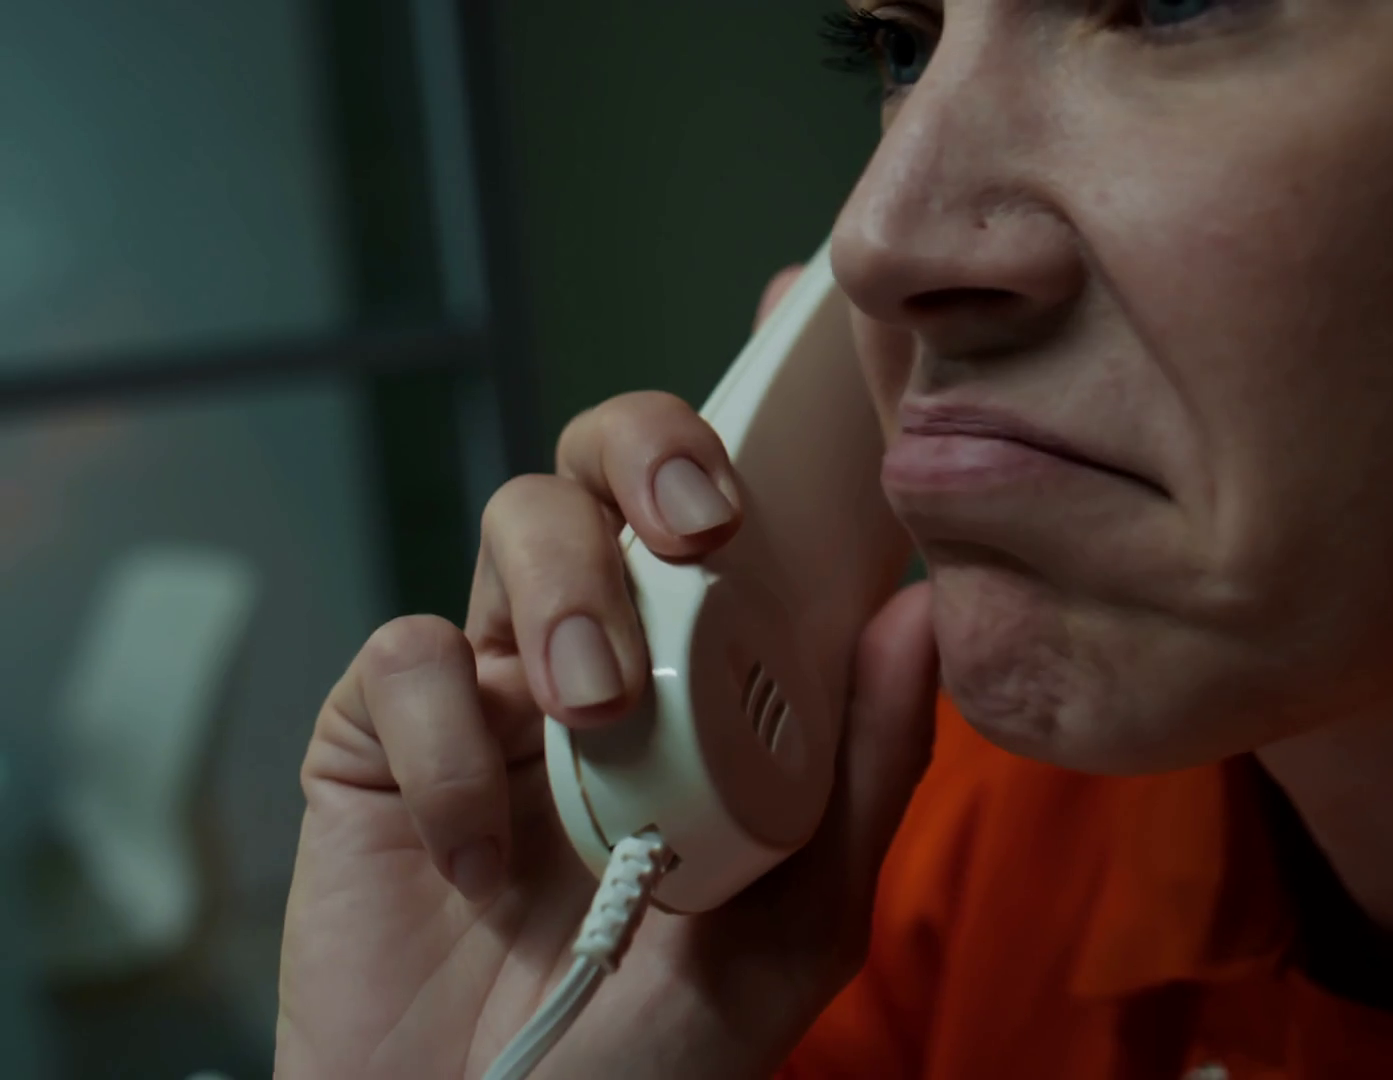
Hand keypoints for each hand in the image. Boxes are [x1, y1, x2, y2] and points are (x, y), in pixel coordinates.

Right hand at [275, 267, 937, 1078]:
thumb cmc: (652, 1052)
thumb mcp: (794, 929)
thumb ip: (859, 777)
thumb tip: (919, 617)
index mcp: (717, 676)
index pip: (743, 503)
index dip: (763, 402)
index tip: (798, 317)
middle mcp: (611, 650)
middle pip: (612, 458)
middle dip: (654, 451)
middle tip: (699, 529)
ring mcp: (493, 682)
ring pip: (513, 525)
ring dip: (566, 596)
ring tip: (597, 717)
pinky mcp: (381, 731)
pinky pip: (406, 658)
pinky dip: (453, 742)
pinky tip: (483, 848)